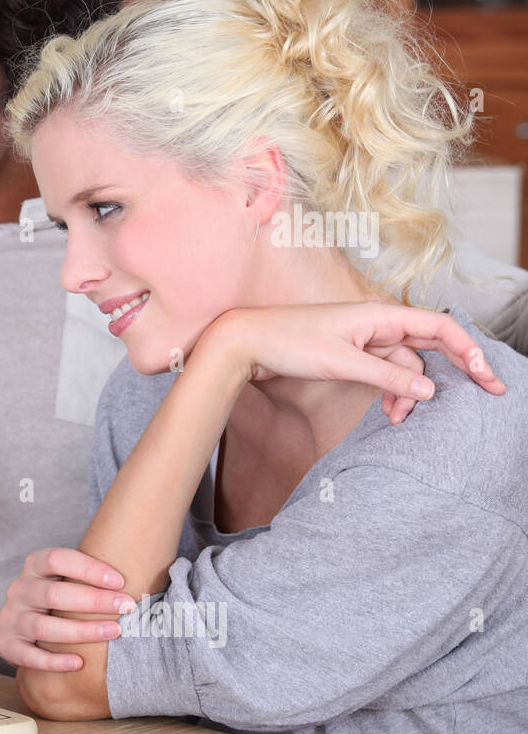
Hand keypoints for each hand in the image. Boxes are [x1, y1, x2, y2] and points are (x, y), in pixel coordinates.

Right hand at [0, 547, 131, 671]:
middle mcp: (19, 589)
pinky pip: (28, 655)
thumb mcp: (67, 578)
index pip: (57, 559)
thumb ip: (90, 575)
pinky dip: (54, 661)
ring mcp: (10, 617)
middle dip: (94, 601)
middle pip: (53, 594)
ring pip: (43, 626)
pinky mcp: (5, 643)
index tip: (120, 581)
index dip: (89, 569)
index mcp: (34, 566)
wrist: (23, 625)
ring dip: (81, 630)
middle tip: (127, 607)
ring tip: (113, 632)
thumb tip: (142, 574)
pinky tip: (79, 663)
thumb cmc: (60, 598)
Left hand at [205, 302, 505, 424]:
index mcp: (381, 314)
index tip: (487, 378)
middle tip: (485, 395)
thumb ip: (387, 376)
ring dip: (410, 392)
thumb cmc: (289, 342)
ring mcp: (365, 339)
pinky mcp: (351, 354)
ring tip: (401, 419)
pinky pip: (385, 372)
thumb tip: (428, 390)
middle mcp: (378, 322)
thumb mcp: (343, 362)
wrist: (246, 342)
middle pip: (431, 345)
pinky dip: (392, 391)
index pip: (440, 328)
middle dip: (455, 371)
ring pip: (406, 365)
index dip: (469, 351)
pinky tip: (390, 412)